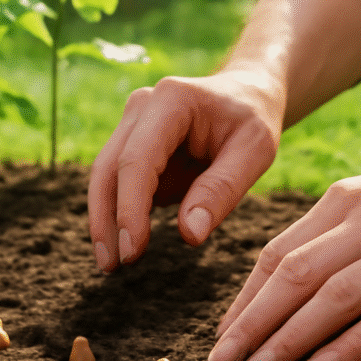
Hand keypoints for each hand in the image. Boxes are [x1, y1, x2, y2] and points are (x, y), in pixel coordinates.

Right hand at [88, 70, 283, 270]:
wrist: (249, 93)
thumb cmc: (255, 119)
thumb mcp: (255, 152)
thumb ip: (222, 190)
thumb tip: (189, 234)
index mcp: (171, 100)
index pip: (138, 160)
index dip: (130, 208)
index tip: (132, 250)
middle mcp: (142, 106)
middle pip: (110, 168)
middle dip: (107, 220)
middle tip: (112, 266)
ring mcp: (133, 123)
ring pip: (106, 176)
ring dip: (106, 221)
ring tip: (112, 264)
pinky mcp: (133, 143)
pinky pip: (120, 183)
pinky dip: (121, 214)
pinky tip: (127, 245)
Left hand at [207, 150, 360, 360]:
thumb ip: (331, 232)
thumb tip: (276, 286)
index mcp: (347, 198)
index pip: (280, 253)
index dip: (246, 298)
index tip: (223, 333)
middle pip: (296, 276)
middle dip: (252, 323)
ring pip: (334, 298)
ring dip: (289, 340)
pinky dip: (350, 346)